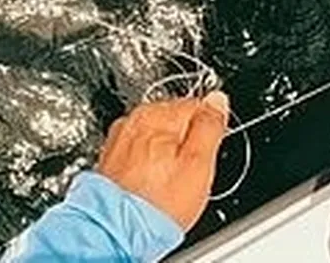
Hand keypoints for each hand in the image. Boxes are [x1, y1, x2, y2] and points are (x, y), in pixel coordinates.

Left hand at [96, 92, 228, 230]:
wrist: (117, 231)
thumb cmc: (158, 203)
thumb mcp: (198, 164)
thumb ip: (209, 126)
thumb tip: (217, 99)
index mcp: (159, 114)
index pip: (198, 105)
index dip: (209, 131)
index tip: (208, 152)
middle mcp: (135, 119)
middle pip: (176, 119)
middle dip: (186, 142)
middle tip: (188, 172)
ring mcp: (121, 138)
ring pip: (157, 136)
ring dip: (165, 153)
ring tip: (168, 182)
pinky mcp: (111, 157)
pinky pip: (139, 151)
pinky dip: (147, 163)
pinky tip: (150, 184)